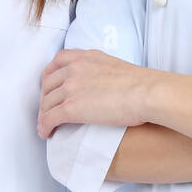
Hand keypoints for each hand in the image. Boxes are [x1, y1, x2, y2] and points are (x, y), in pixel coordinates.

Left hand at [37, 49, 153, 139]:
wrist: (147, 93)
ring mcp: (71, 88)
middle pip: (49, 84)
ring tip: (46, 125)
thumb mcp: (116, 65)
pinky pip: (49, 118)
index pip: (57, 61)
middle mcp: (74, 69)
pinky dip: (44, 127)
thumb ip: (100, 70)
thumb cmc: (142, 84)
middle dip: (46, 98)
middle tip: (49, 109)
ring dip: (44, 115)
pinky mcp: (71, 108)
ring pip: (47, 103)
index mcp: (86, 57)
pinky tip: (47, 133)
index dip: (49, 76)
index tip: (50, 85)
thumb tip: (101, 84)